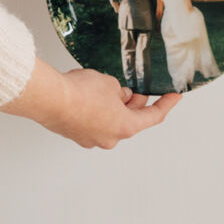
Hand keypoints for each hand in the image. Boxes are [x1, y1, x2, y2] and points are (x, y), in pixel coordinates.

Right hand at [0, 58, 181, 148]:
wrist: (49, 98)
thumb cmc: (79, 93)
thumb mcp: (110, 84)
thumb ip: (120, 92)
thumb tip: (119, 96)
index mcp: (125, 127)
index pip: (154, 117)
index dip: (166, 104)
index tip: (174, 98)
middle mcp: (110, 138)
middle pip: (130, 121)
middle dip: (134, 104)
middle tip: (135, 90)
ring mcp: (91, 139)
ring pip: (109, 122)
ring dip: (113, 108)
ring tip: (106, 89)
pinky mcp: (75, 135)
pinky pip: (92, 123)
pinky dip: (96, 111)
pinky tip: (89, 96)